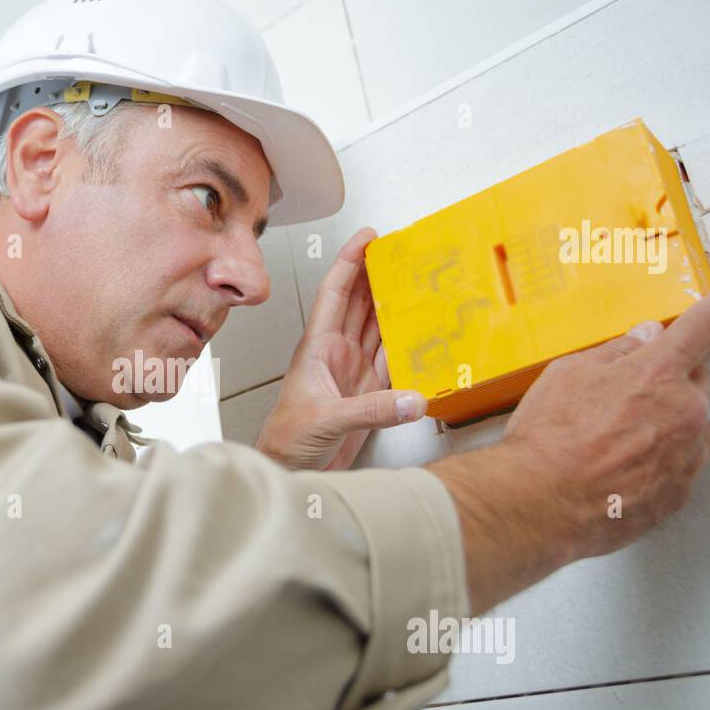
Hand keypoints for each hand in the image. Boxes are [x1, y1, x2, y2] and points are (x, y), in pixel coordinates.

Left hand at [255, 227, 427, 469]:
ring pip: (378, 328)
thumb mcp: (326, 420)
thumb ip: (370, 411)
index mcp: (318, 347)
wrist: (290, 471)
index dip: (350, 263)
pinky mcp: (368, 394)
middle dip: (379, 274)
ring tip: (420, 280)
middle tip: (405, 250)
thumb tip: (411, 399)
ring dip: (396, 305)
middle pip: (361, 304)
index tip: (368, 238)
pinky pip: (392, 361)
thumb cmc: (287, 440)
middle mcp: (337, 354)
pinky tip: (423, 333)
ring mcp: (354, 373)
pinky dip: (408, 346)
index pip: (335, 294)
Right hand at [429, 290, 709, 614]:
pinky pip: (688, 467)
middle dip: (675, 382)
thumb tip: (642, 338)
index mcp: (657, 373)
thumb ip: (614, 353)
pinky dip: (667, 462)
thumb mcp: (566, 375)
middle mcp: (684, 411)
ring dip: (679, 425)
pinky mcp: (680, 493)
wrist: (540, 503)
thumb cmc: (547, 440)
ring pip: (703, 428)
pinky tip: (629, 467)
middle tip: (634, 395)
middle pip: (703, 381)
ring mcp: (687, 455)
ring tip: (634, 438)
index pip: (704, 326)